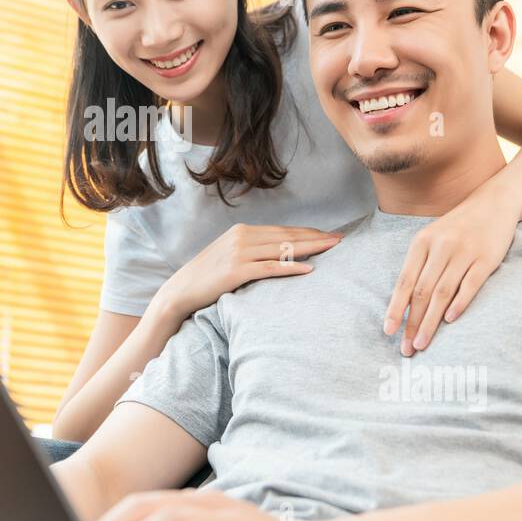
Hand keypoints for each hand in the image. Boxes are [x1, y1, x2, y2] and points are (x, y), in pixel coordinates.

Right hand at [159, 224, 340, 319]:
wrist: (181, 290)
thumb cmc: (207, 276)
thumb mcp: (230, 255)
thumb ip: (252, 250)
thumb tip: (278, 253)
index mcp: (242, 230)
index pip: (283, 230)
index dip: (308, 231)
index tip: (329, 234)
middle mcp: (242, 236)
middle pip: (287, 236)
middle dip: (316, 237)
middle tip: (341, 239)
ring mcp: (239, 252)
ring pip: (283, 248)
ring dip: (311, 248)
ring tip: (332, 249)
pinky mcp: (236, 270)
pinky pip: (270, 268)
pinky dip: (291, 267)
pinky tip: (309, 268)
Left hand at [382, 185, 519, 354]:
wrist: (494, 203)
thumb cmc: (458, 227)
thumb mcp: (432, 239)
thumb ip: (419, 266)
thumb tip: (404, 304)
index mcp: (422, 243)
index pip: (404, 282)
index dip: (395, 308)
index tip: (388, 331)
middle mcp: (441, 247)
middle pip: (422, 292)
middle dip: (412, 323)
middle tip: (407, 348)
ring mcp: (464, 252)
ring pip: (442, 293)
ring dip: (431, 321)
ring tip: (423, 343)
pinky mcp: (486, 258)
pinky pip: (470, 284)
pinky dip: (459, 303)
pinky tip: (450, 320)